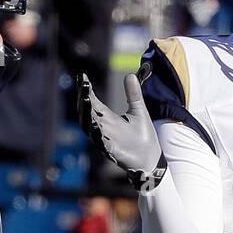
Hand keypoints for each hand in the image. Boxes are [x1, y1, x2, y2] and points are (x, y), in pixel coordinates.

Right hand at [77, 72, 166, 191]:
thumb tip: (131, 74)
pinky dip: (97, 136)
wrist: (150, 158)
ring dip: (86, 115)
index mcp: (107, 117)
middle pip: (86, 114)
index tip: (82, 77)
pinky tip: (95, 126)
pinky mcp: (111, 152)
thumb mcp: (139, 111)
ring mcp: (105, 140)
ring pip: (89, 128)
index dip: (86, 90)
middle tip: (83, 87)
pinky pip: (100, 144)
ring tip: (86, 101)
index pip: (92, 102)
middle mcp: (103, 128)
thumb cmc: (143, 136)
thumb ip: (133, 94)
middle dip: (83, 100)